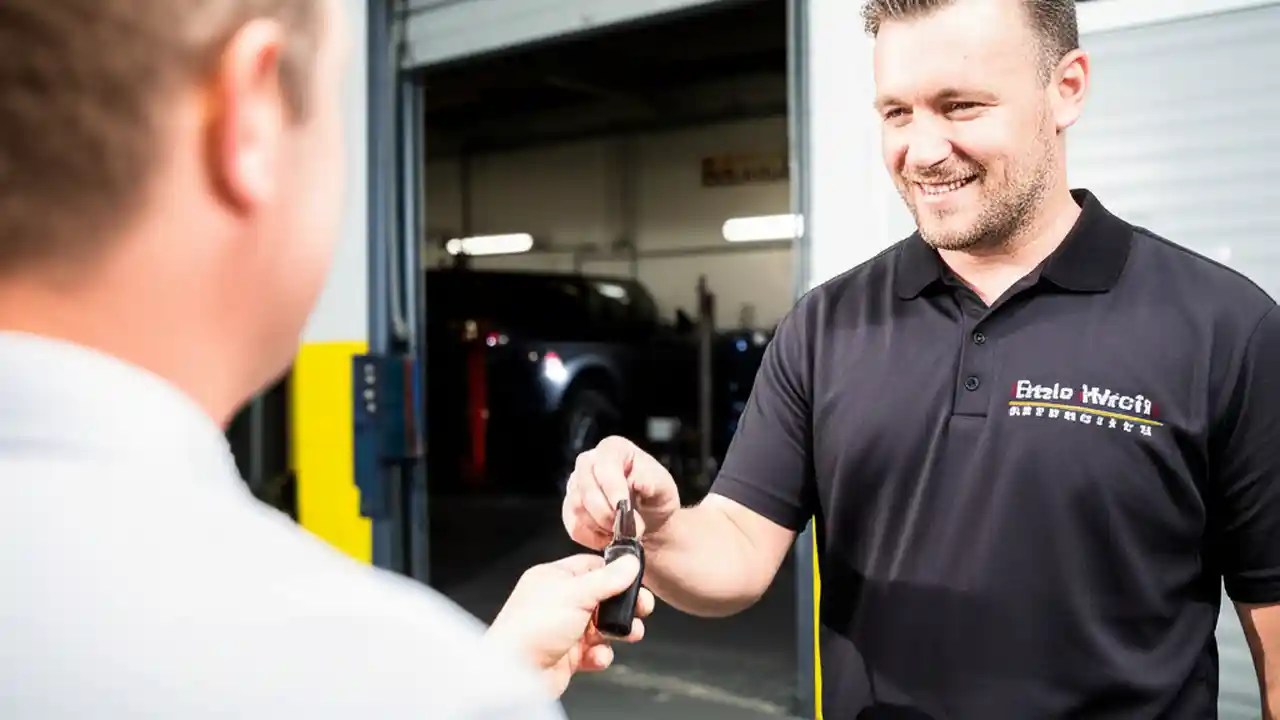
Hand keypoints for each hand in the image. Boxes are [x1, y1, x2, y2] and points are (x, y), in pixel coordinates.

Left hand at [486, 553, 655, 697]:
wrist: (515, 674)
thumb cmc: (531, 629)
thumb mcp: (575, 594)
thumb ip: (607, 579)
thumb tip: (630, 563)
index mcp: (554, 579)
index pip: (591, 566)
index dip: (615, 573)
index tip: (636, 580)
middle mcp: (558, 602)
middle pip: (602, 597)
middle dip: (624, 606)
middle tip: (640, 609)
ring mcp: (564, 629)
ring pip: (602, 626)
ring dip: (618, 631)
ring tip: (629, 634)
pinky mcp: (567, 655)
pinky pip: (595, 651)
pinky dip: (601, 654)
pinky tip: (597, 656)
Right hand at [562, 436, 680, 549]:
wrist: (649, 521)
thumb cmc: (655, 498)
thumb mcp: (664, 487)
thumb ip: (653, 481)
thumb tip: (638, 480)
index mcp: (614, 448)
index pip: (605, 463)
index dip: (613, 487)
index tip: (624, 508)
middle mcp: (589, 461)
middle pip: (586, 487)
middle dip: (608, 514)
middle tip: (629, 529)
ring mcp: (575, 484)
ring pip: (577, 508)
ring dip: (601, 526)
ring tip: (622, 532)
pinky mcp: (569, 507)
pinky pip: (573, 526)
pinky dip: (593, 537)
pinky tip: (608, 536)